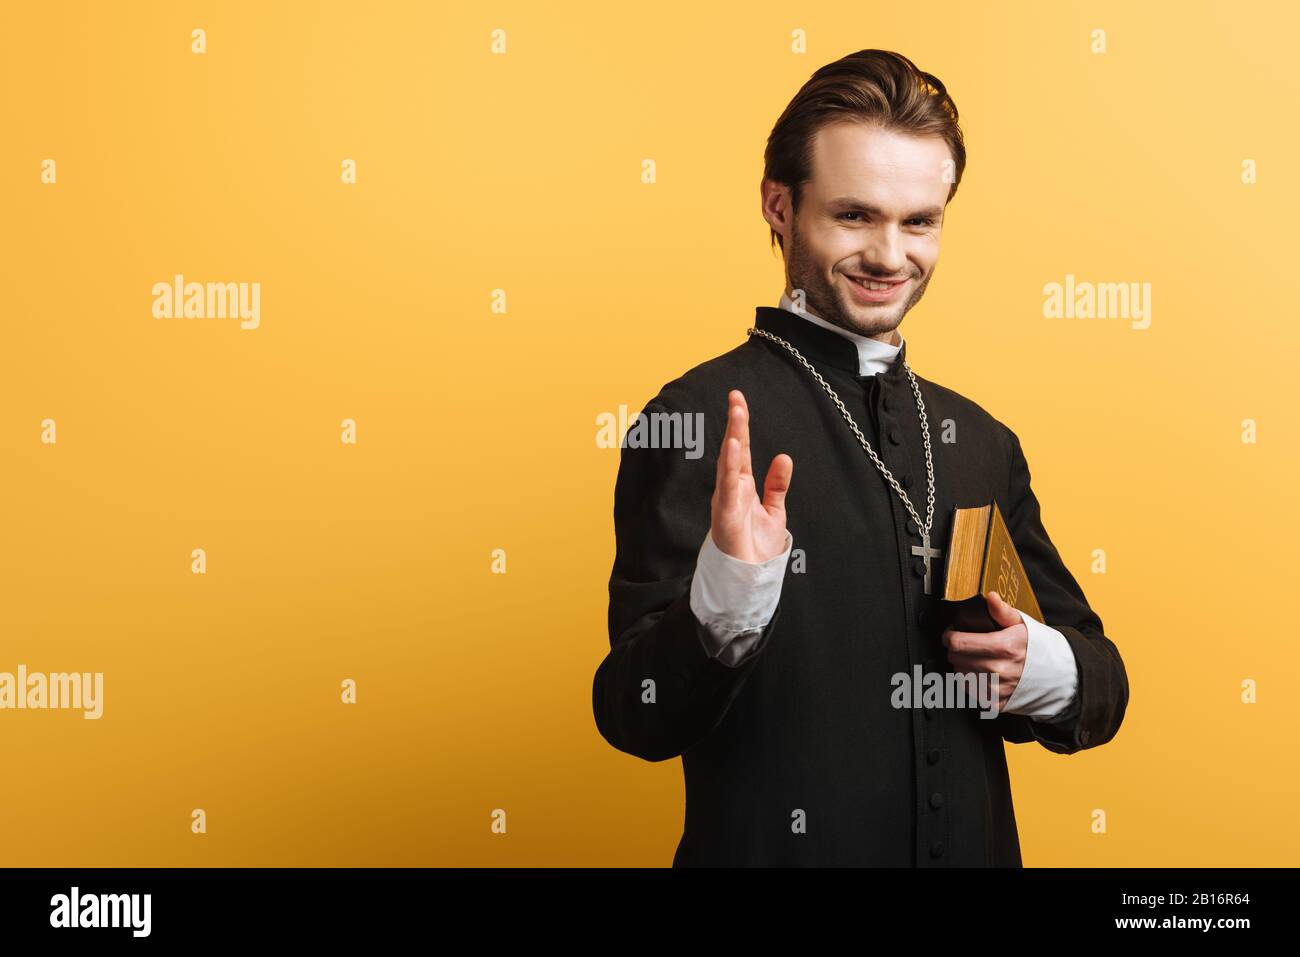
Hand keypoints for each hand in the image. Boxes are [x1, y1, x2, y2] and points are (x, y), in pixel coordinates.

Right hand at [710, 390, 792, 563]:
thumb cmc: (755, 546)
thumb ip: (777, 484)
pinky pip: (728, 487)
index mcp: (741, 485)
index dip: (740, 424)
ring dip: (732, 438)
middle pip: (733, 449)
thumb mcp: (774, 510)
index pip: (741, 448)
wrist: (749, 577)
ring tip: (737, 414)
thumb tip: (783, 457)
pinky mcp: (726, 515)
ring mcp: (727, 500)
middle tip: (736, 396)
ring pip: (728, 463)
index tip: (738, 400)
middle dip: (735, 423)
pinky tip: (732, 448)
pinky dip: (729, 467)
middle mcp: (731, 488)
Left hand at [940, 591, 1027, 710]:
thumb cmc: (1037, 647)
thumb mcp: (1022, 623)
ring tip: (975, 659)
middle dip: (956, 650)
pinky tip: (981, 674)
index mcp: (1004, 647)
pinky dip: (971, 682)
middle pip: (956, 659)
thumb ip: (1002, 611)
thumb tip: (990, 597)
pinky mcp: (996, 703)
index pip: (959, 643)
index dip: (950, 635)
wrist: (1057, 675)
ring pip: (960, 675)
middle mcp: (999, 670)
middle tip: (965, 645)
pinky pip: (970, 691)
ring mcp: (997, 689)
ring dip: (962, 666)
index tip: (952, 633)